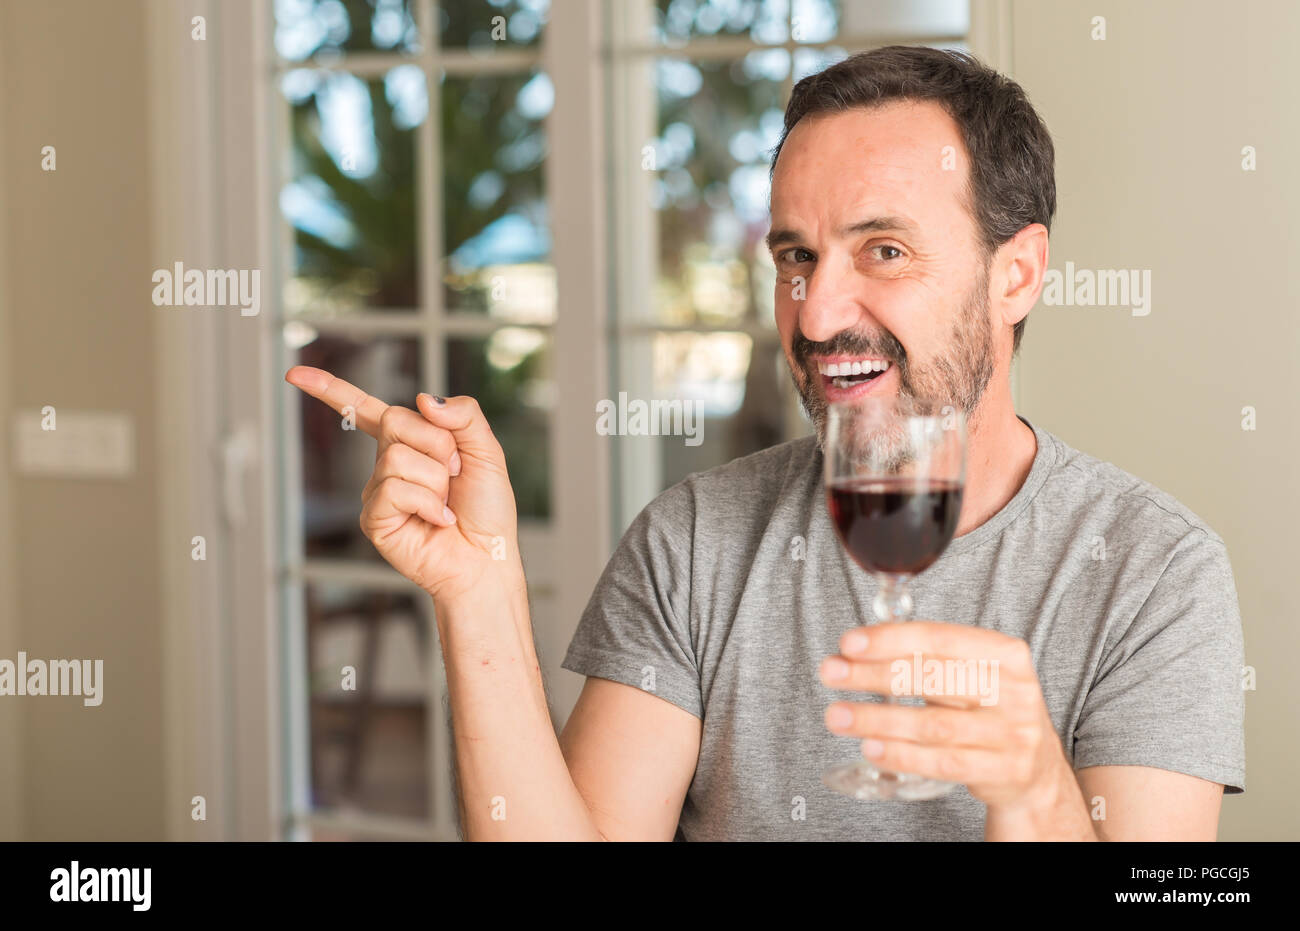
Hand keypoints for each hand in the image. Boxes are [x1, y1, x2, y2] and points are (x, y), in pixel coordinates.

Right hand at [285, 365, 521, 602]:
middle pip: (394, 421)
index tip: (293, 374)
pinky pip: (394, 489)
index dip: (330, 389)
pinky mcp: (374, 518)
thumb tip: (422, 398)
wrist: (487, 558)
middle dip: (438, 445)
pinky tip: (440, 520)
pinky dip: (428, 503)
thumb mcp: (486, 451)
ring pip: (396, 457)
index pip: (364, 409)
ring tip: (446, 503)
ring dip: (437, 480)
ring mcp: (377, 491)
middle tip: (456, 474)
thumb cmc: (486, 510)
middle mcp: (388, 463)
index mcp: (411, 442)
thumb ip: (464, 415)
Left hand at [819, 621, 1069, 808]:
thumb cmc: (988, 709)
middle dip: (874, 675)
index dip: (891, 640)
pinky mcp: (1003, 771)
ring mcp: (1012, 734)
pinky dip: (902, 755)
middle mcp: (1013, 691)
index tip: (849, 643)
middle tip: (831, 673)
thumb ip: (925, 659)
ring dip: (877, 719)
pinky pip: (942, 763)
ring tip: (838, 715)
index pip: (940, 639)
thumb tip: (854, 651)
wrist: (1036, 768)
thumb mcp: (972, 674)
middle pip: (933, 679)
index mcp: (1004, 654)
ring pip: (932, 725)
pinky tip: (871, 747)